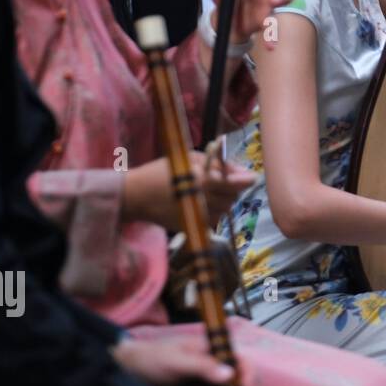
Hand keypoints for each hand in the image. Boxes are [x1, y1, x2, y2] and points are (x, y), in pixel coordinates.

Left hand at [112, 334, 265, 385]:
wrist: (132, 369)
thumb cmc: (152, 358)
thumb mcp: (176, 361)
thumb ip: (202, 366)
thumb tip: (229, 374)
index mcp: (214, 348)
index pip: (240, 358)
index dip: (248, 373)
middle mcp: (218, 361)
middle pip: (245, 374)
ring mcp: (213, 376)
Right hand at [121, 152, 256, 231]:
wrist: (135, 196)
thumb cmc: (161, 172)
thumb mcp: (190, 159)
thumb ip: (217, 163)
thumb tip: (241, 171)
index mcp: (204, 180)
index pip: (237, 184)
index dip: (246, 179)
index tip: (250, 177)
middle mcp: (204, 200)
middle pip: (233, 197)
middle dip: (231, 189)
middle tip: (219, 181)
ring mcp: (198, 216)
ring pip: (224, 210)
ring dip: (221, 201)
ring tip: (206, 192)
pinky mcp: (191, 227)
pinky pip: (212, 221)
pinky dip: (211, 212)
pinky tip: (199, 203)